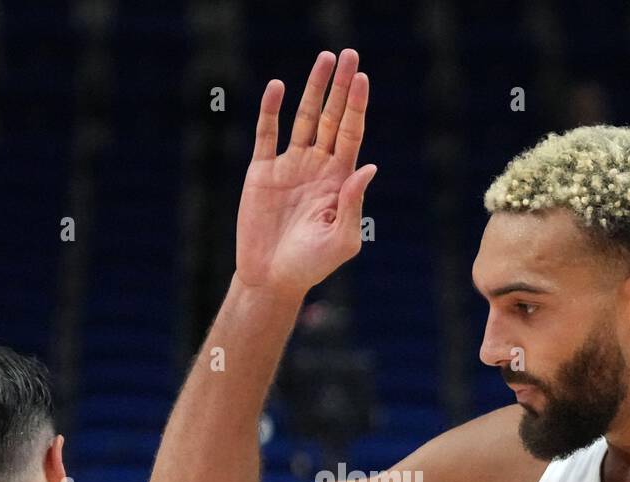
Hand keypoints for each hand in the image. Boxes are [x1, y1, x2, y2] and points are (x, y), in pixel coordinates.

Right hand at [236, 49, 375, 300]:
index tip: (361, 78)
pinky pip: (267, 134)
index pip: (351, 134)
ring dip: (312, 89)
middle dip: (339, 87)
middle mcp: (317, 167)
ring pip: (303, 119)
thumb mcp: (342, 241)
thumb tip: (367, 166)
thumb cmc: (312, 265)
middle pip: (331, 118)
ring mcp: (290, 166)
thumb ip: (354, 205)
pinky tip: (278, 88)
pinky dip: (271, 110)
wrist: (272, 279)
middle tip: (348, 54)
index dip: (356, 106)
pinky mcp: (262, 172)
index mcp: (340, 181)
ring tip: (323, 59)